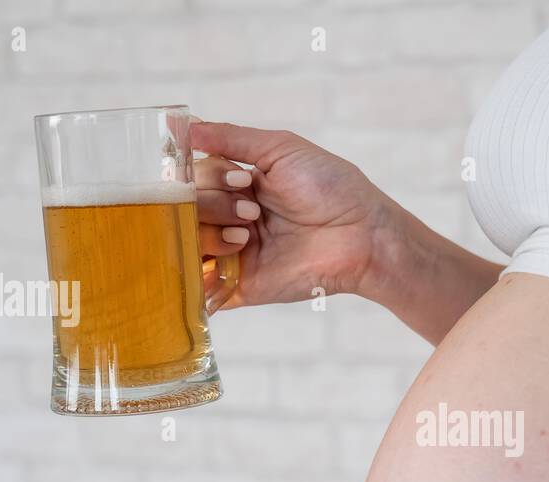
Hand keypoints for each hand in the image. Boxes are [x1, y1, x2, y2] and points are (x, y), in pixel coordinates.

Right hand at [191, 121, 393, 308]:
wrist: (362, 234)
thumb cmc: (331, 187)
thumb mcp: (282, 149)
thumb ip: (233, 138)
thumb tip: (186, 126)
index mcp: (238, 186)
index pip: (195, 178)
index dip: (208, 177)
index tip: (240, 178)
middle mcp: (230, 218)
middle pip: (187, 209)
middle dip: (213, 204)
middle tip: (252, 210)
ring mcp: (234, 253)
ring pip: (188, 243)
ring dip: (211, 233)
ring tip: (247, 235)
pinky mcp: (241, 286)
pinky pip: (202, 288)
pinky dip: (195, 280)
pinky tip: (209, 266)